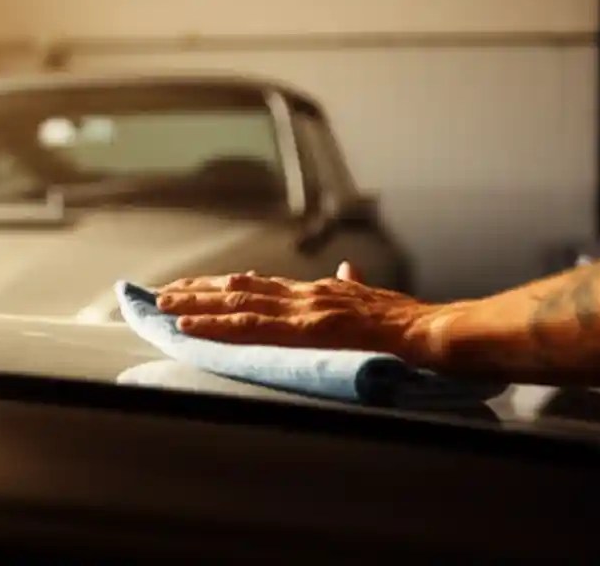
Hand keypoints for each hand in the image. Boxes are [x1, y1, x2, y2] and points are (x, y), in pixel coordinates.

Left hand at [157, 262, 440, 358]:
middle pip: (239, 288)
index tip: (195, 287)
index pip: (262, 285)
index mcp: (320, 292)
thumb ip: (355, 284)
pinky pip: (251, 327)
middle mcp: (306, 295)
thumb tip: (346, 269)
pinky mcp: (306, 330)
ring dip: (195, 305)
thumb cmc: (415, 324)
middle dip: (198, 291)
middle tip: (161, 294)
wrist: (439, 331)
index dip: (224, 285)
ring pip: (236, 303)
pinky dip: (214, 326)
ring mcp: (304, 310)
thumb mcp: (378, 298)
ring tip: (161, 306)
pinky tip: (189, 326)